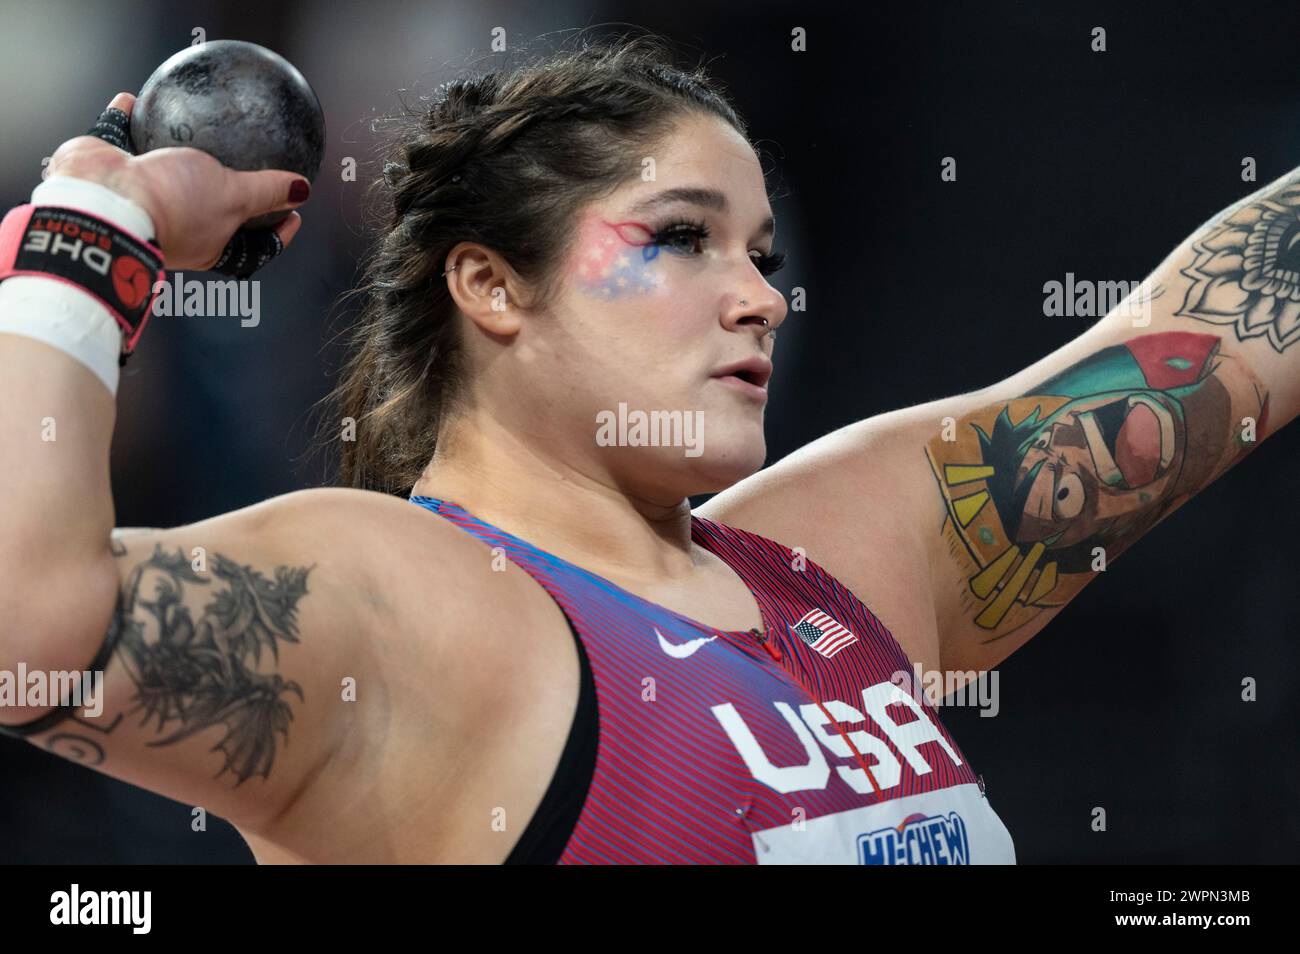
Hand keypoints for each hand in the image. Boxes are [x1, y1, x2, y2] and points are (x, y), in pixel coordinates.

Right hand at [46, 92, 307, 274]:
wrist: (103, 200)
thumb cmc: (174, 206)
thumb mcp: (234, 196)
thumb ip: (266, 191)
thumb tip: (302, 190)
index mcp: (209, 243)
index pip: (252, 247)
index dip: (275, 235)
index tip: (293, 217)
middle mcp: (175, 224)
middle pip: (208, 211)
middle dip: (224, 195)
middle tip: (243, 174)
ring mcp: (142, 198)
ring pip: (161, 172)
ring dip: (172, 152)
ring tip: (189, 131)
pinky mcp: (112, 172)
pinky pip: (119, 140)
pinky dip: (124, 122)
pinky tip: (133, 102)